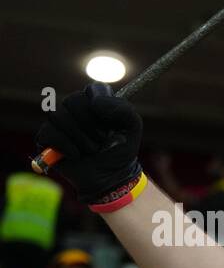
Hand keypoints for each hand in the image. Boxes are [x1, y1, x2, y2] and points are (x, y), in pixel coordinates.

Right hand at [35, 81, 142, 202]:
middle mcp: (74, 108)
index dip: (102, 106)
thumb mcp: (132, 129)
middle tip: (102, 140)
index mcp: (94, 101)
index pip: (93, 90)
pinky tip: (78, 156)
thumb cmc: (120, 151)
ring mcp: (58, 122)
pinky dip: (68, 147)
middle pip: (72, 101)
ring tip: (92, 150)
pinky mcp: (46, 138)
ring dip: (81, 138)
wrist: (111, 177)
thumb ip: (124, 110)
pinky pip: (50, 134)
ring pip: (58, 116)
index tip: (110, 124)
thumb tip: (95, 103)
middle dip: (91, 125)